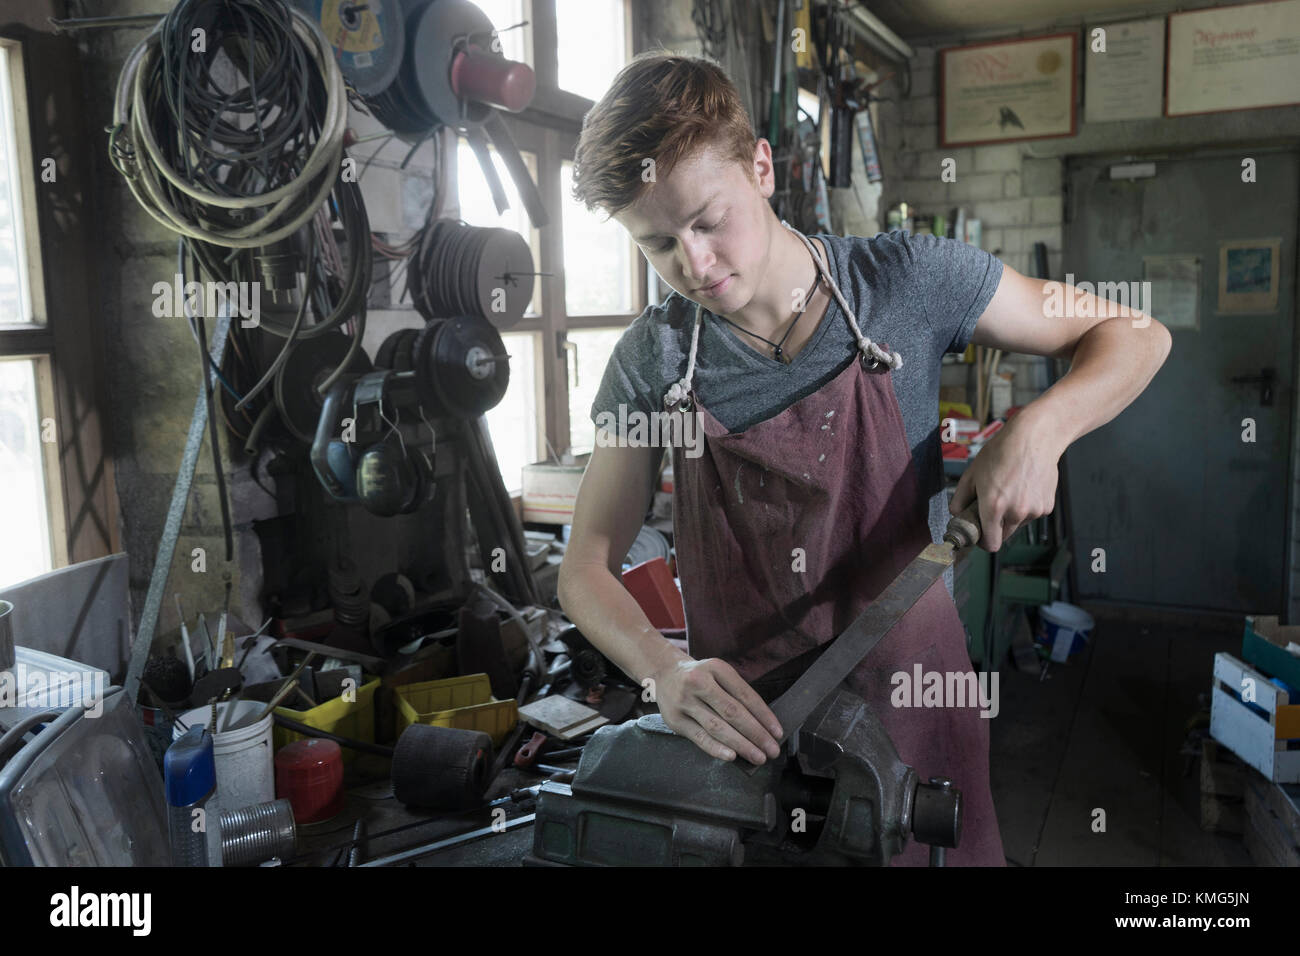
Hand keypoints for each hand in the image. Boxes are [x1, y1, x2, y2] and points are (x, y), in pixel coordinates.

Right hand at [648, 656, 783, 762]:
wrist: (662, 672)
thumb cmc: (699, 677)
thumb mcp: (718, 673)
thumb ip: (736, 694)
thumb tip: (761, 726)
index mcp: (716, 668)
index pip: (745, 695)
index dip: (763, 715)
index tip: (777, 732)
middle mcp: (698, 682)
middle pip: (732, 712)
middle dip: (756, 734)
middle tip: (772, 750)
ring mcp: (685, 701)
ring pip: (717, 727)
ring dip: (741, 745)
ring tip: (757, 756)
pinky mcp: (675, 720)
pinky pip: (699, 737)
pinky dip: (716, 748)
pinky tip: (732, 756)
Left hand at [949, 408, 1061, 551]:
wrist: (1035, 438)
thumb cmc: (1001, 452)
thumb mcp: (972, 473)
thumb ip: (960, 498)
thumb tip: (956, 513)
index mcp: (994, 507)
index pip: (990, 544)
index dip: (983, 541)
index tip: (980, 533)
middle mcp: (1016, 512)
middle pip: (1004, 536)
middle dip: (996, 527)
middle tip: (992, 507)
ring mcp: (1034, 510)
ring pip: (1018, 524)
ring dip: (1012, 515)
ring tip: (1010, 490)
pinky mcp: (1047, 506)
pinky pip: (1032, 514)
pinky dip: (1027, 506)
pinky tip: (1024, 487)